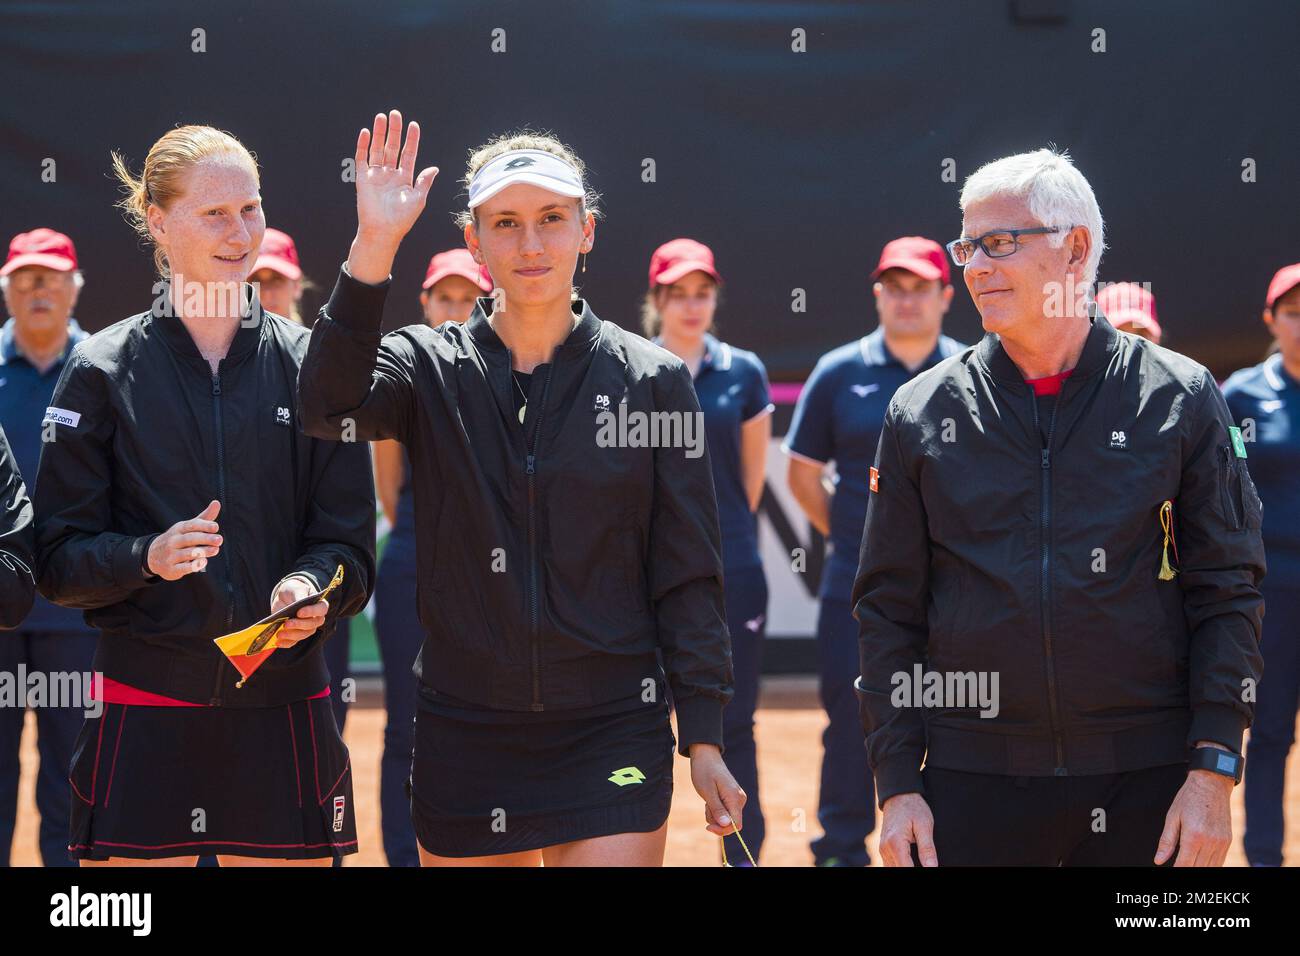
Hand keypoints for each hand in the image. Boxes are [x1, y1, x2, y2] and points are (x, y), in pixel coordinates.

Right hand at [147, 500, 221, 580]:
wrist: (152, 556)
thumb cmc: (178, 539)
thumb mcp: (188, 528)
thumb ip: (204, 518)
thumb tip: (217, 502)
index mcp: (179, 529)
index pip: (191, 526)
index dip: (203, 526)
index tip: (216, 527)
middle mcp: (173, 541)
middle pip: (190, 539)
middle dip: (205, 539)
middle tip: (220, 540)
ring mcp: (171, 555)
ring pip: (187, 553)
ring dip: (202, 551)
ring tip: (215, 550)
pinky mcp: (171, 569)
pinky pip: (183, 567)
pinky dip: (193, 565)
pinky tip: (203, 562)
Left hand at [269, 574, 329, 647]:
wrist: (284, 597)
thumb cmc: (293, 590)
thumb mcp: (296, 589)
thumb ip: (299, 595)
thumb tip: (299, 604)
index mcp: (319, 605)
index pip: (321, 610)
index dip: (312, 612)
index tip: (299, 612)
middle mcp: (315, 618)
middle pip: (312, 625)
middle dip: (299, 625)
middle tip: (286, 624)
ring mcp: (306, 628)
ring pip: (303, 635)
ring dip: (291, 636)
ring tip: (279, 634)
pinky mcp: (295, 634)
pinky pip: (293, 642)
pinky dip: (286, 643)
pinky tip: (278, 642)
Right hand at [348, 109, 438, 282]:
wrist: (382, 231)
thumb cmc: (402, 219)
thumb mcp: (418, 199)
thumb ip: (424, 182)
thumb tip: (435, 168)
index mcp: (405, 178)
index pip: (408, 154)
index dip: (411, 140)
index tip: (414, 125)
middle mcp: (390, 174)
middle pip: (392, 147)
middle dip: (394, 131)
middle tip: (396, 114)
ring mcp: (376, 175)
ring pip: (378, 149)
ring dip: (380, 134)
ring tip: (382, 117)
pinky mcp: (363, 178)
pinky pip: (362, 158)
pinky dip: (364, 146)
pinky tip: (367, 133)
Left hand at [688, 743, 745, 836]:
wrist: (706, 757)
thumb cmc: (704, 772)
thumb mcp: (707, 791)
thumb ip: (717, 808)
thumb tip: (726, 824)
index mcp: (735, 798)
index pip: (736, 824)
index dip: (723, 830)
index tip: (707, 827)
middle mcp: (740, 799)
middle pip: (730, 823)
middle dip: (716, 820)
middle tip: (706, 805)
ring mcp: (737, 799)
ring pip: (726, 818)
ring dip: (714, 814)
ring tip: (708, 799)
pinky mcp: (733, 798)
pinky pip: (725, 812)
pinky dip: (716, 809)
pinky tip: (711, 798)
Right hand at [879, 792, 937, 866]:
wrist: (898, 795)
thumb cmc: (913, 807)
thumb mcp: (925, 825)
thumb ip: (927, 848)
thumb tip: (932, 868)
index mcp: (896, 843)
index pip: (907, 869)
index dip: (920, 872)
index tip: (929, 867)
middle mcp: (885, 848)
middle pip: (897, 871)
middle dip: (911, 870)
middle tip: (925, 863)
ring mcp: (882, 849)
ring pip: (891, 869)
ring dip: (905, 868)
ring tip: (919, 862)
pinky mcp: (884, 848)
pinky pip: (889, 865)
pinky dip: (899, 866)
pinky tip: (911, 863)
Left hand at [1155, 747, 1233, 866]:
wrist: (1211, 784)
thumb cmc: (1189, 798)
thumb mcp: (1172, 817)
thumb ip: (1166, 841)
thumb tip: (1159, 860)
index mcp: (1194, 836)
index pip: (1185, 865)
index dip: (1176, 870)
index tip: (1169, 871)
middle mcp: (1210, 842)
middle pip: (1198, 869)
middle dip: (1186, 871)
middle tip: (1177, 867)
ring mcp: (1221, 843)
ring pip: (1210, 868)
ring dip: (1198, 870)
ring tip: (1187, 866)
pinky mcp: (1227, 841)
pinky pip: (1219, 861)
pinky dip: (1210, 866)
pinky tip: (1200, 864)